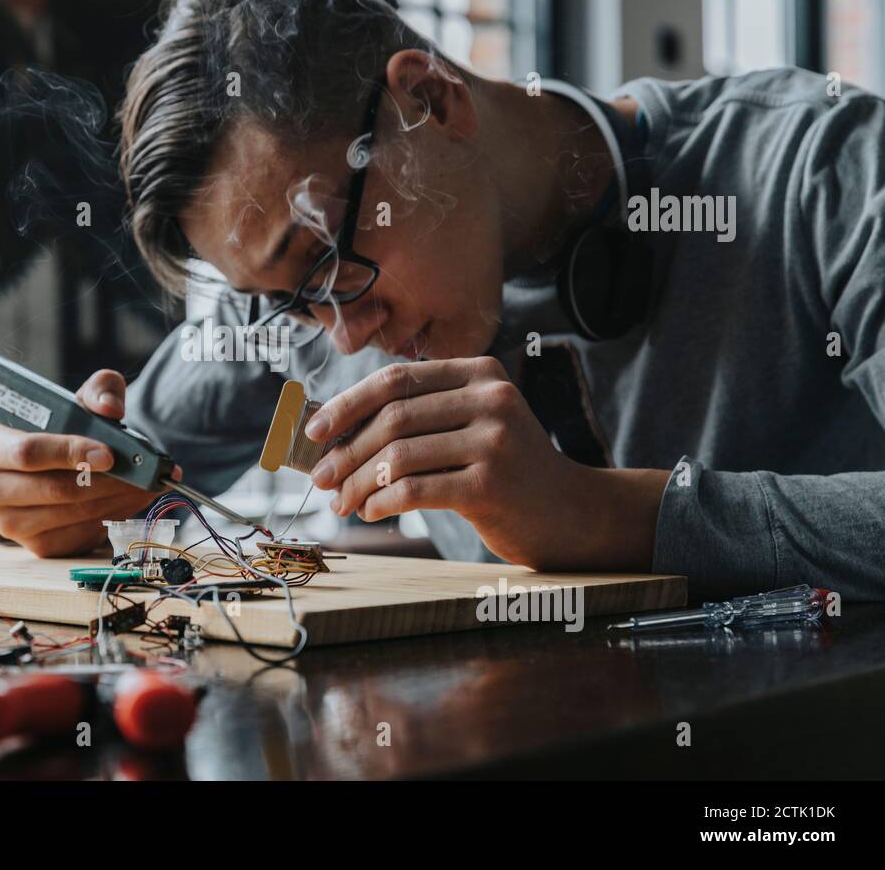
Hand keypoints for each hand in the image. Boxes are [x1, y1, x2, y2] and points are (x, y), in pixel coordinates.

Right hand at [0, 369, 176, 556]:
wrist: (53, 468)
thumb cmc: (60, 430)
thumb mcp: (77, 401)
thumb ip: (99, 390)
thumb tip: (110, 409)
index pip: (28, 452)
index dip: (70, 453)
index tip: (109, 454)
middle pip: (53, 488)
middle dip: (104, 480)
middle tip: (140, 473)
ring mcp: (8, 524)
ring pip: (71, 513)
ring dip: (115, 499)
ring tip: (142, 484)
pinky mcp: (36, 547)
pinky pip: (79, 535)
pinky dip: (111, 517)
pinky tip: (127, 500)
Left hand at [304, 358, 664, 570]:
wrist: (572, 513)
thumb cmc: (505, 471)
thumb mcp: (471, 427)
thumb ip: (418, 419)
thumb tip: (334, 434)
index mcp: (479, 372)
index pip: (395, 380)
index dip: (347, 405)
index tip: (314, 431)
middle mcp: (490, 398)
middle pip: (393, 418)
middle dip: (346, 451)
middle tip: (320, 478)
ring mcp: (494, 439)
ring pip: (398, 457)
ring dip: (358, 483)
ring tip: (342, 503)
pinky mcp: (491, 483)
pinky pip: (416, 490)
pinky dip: (383, 502)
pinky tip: (372, 513)